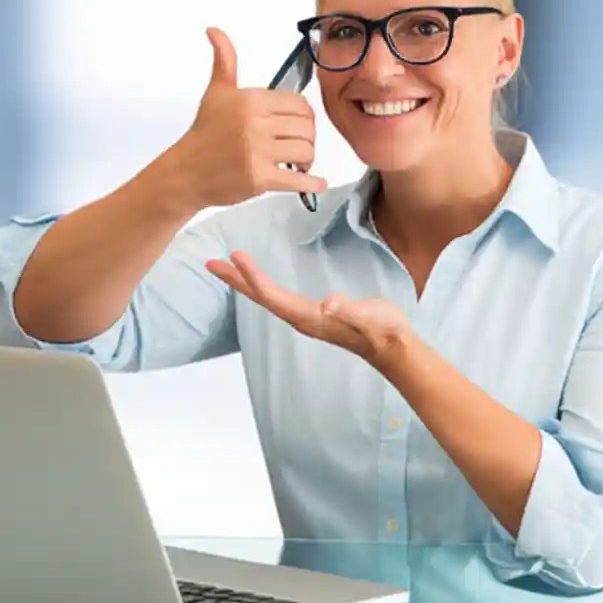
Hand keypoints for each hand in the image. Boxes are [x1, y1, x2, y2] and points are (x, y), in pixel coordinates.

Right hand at [150, 27, 327, 212]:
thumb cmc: (204, 134)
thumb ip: (224, 60)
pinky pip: (297, 181)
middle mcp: (256, 124)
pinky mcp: (259, 179)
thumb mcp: (217, 92)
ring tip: (299, 163)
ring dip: (307, 160)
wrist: (186, 172)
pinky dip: (311, 183)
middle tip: (299, 145)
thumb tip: (215, 31)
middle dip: (307, 138)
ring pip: (305, 152)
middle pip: (306, 128)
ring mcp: (258, 153)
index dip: (305, 116)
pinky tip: (315, 182)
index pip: (299, 104)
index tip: (300, 124)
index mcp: (252, 101)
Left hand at [206, 250, 414, 365]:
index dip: (253, 277)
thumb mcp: (370, 317)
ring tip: (226, 267)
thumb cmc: (383, 330)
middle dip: (236, 280)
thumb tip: (329, 304)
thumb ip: (351, 311)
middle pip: (261, 298)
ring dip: (245, 283)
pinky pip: (277, 297)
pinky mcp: (311, 313)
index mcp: (309, 317)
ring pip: (266, 298)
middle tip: (210, 262)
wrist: (392, 347)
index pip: (272, 296)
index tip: (236, 256)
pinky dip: (261, 285)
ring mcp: (304, 317)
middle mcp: (300, 318)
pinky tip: (258, 280)